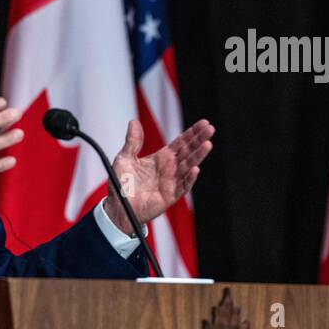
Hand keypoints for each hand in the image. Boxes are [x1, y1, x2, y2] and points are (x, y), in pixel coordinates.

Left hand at [104, 118, 214, 235]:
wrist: (117, 206)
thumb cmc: (121, 184)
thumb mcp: (124, 158)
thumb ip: (132, 141)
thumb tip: (133, 122)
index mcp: (161, 158)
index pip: (181, 143)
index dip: (192, 133)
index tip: (204, 123)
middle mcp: (170, 169)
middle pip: (189, 152)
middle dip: (200, 140)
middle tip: (210, 129)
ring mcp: (171, 182)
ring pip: (189, 166)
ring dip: (198, 156)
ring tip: (207, 144)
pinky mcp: (170, 196)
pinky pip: (183, 186)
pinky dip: (189, 179)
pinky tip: (195, 169)